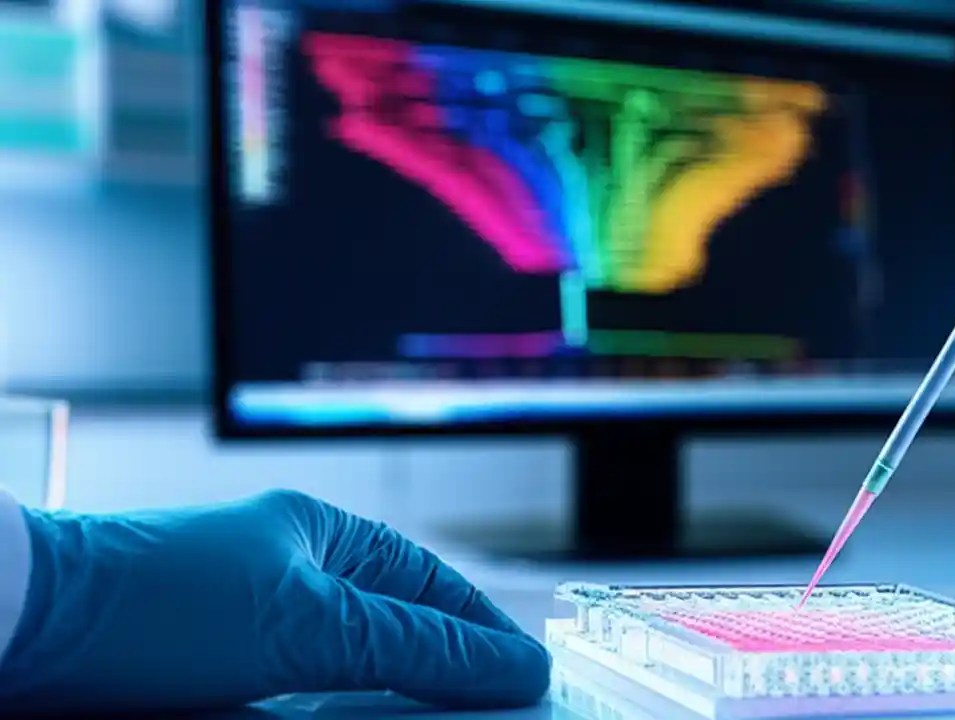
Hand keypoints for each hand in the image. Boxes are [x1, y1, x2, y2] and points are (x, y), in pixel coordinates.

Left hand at [0, 490, 550, 713]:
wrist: (24, 627)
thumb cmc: (153, 598)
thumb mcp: (309, 623)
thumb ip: (415, 647)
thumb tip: (510, 664)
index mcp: (316, 534)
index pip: (425, 582)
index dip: (478, 628)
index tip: (522, 675)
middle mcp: (284, 575)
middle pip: (390, 630)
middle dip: (438, 675)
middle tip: (489, 715)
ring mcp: (244, 629)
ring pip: (343, 675)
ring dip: (384, 707)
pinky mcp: (209, 679)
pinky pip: (294, 705)